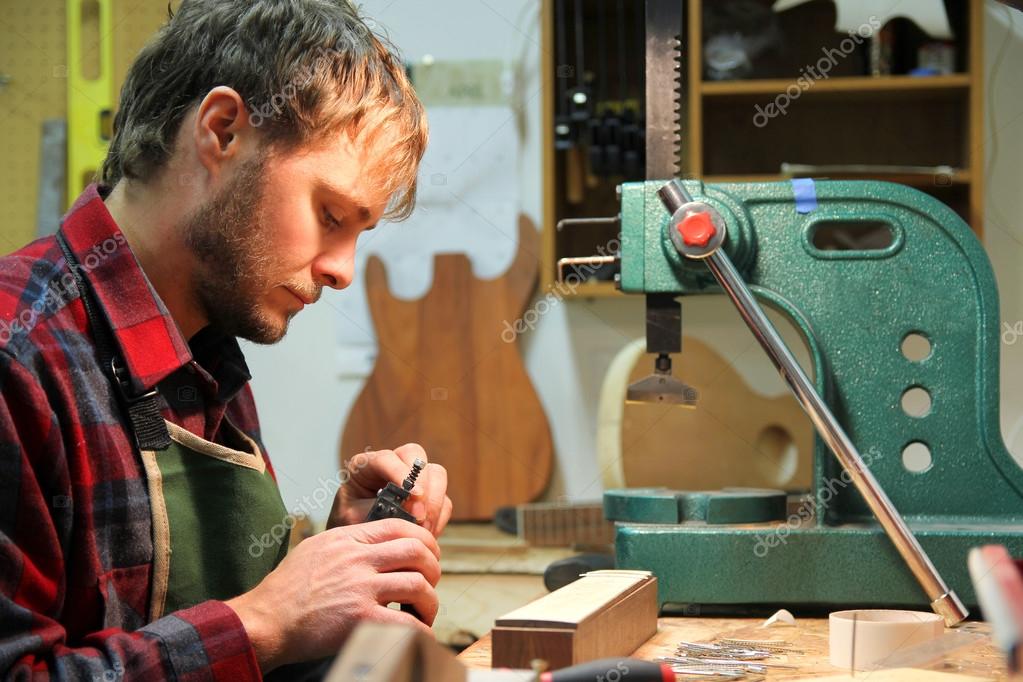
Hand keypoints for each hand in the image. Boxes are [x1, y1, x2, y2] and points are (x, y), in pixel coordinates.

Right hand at [226, 519, 440, 671]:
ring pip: (419, 585)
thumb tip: (378, 545)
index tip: (427, 557)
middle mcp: (357, 558)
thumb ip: (348, 544)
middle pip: (418, 551)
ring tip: (423, 614)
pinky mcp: (360, 619)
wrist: (264, 621)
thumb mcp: (316, 549)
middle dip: (434, 568)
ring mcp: (360, 587)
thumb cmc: (287, 590)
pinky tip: (419, 635)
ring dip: (430, 602)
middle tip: (429, 584)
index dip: (424, 540)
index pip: (401, 526)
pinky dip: (422, 632)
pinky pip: (408, 623)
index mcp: (347, 538)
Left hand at [327, 443, 452, 535]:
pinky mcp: (429, 497)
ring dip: (434, 502)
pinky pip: (444, 501)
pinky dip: (439, 518)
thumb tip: (404, 513)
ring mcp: (413, 480)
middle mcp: (392, 466)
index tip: (413, 496)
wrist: (357, 545)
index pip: (386, 458)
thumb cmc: (349, 526)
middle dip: (423, 484)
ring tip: (423, 528)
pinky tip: (427, 533)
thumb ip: (374, 512)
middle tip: (419, 515)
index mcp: (366, 466)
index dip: (401, 473)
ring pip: (437, 474)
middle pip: (416, 455)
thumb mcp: (352, 519)